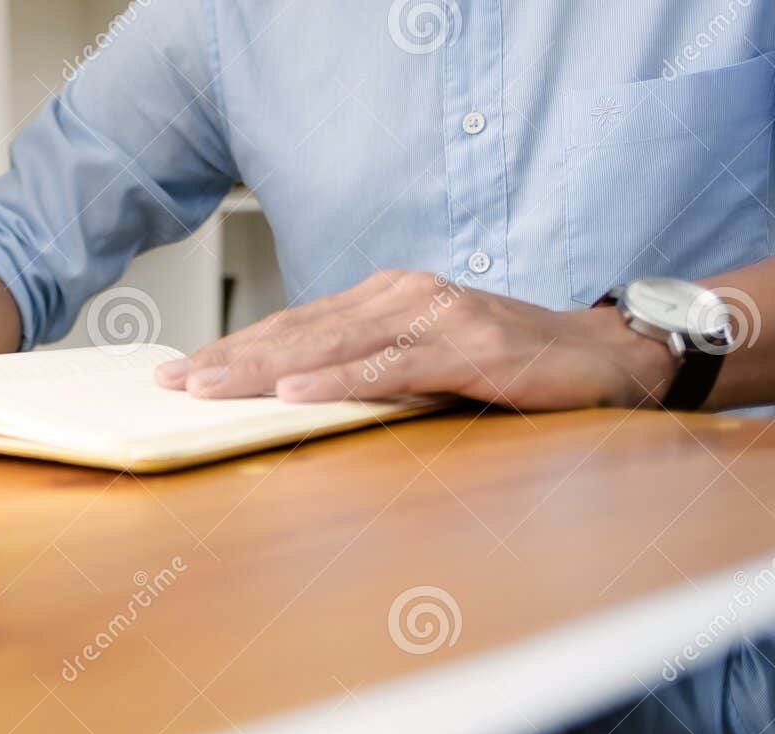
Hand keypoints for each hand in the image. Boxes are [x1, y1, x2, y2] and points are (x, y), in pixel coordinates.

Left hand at [155, 270, 679, 410]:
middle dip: (227, 358)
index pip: (293, 325)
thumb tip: (295, 396)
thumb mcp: (425, 359)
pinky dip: (336, 381)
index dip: (234, 347)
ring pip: (329, 345)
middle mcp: (401, 296)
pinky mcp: (466, 347)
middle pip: (297, 332)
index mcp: (385, 297)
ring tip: (207, 387)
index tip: (180, 369)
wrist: (604, 356)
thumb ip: (368, 368)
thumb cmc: (509, 361)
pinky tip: (292, 393)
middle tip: (171, 380)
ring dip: (261, 368)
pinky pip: (387, 368)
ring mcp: (434, 316)